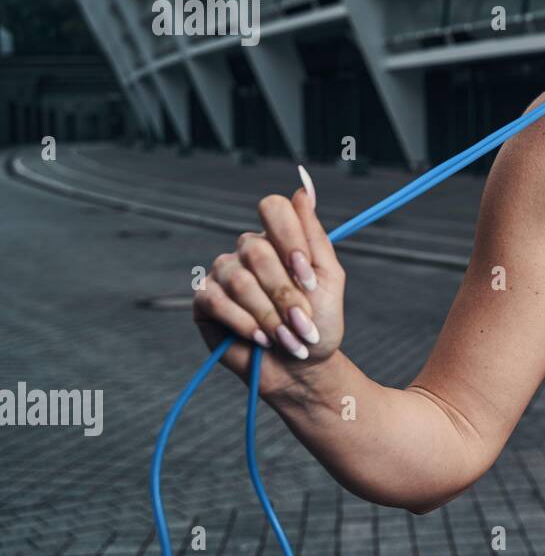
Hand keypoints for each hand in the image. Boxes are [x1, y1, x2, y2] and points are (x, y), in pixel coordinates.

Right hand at [192, 165, 345, 394]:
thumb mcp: (328, 279)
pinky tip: (259, 338)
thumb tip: (303, 187)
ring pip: (239, 279)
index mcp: (279, 239)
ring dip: (269, 315)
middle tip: (302, 323)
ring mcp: (223, 273)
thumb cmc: (317, 324)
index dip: (289, 238)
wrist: (301, 369)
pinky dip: (244, 323)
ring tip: (286, 338)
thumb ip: (314, 235)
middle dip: (285, 293)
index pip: (273, 208)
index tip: (306, 274)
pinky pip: (217, 300)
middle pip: (256, 250)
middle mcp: (248, 250)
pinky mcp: (205, 300)